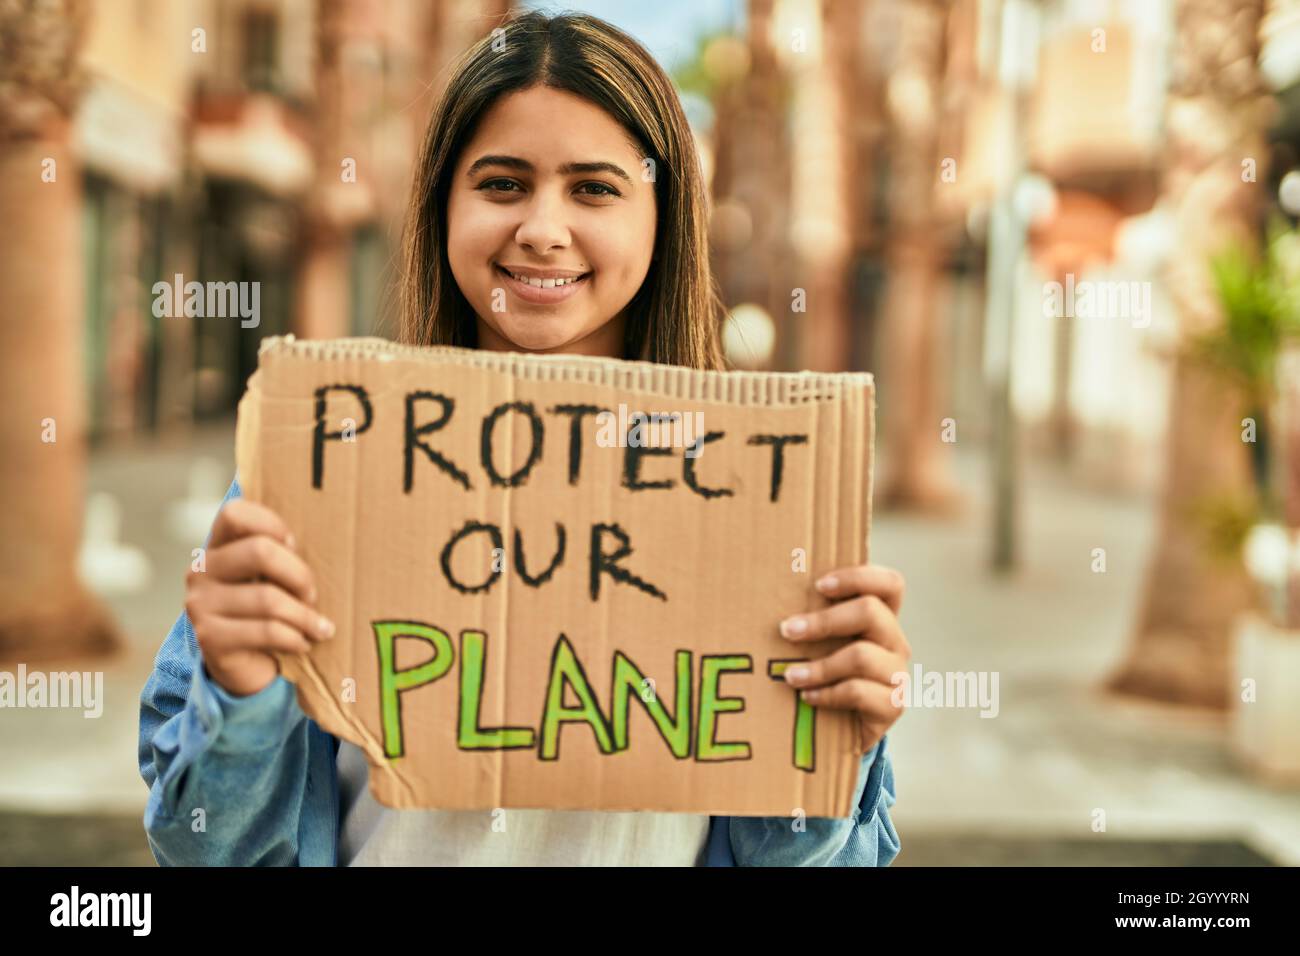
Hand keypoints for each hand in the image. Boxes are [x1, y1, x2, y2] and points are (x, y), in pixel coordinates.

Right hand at [185, 499, 332, 696]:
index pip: (235, 513)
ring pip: (268, 598)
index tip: (294, 546)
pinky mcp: (209, 637)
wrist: (244, 666)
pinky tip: (304, 643)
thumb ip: (280, 556)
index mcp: (216, 547)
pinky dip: (295, 638)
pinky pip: (266, 631)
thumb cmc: (267, 612)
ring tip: (320, 627)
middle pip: (259, 551)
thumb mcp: (270, 578)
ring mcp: (200, 605)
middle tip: (312, 595)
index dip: (271, 524)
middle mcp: (201, 571)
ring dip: (304, 616)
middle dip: (299, 574)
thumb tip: (329, 537)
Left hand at [777, 564, 910, 753]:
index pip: (889, 584)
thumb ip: (808, 618)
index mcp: (881, 618)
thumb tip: (763, 592)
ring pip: (861, 656)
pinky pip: (858, 692)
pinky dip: (827, 694)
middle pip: (871, 612)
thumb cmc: (820, 674)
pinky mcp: (892, 706)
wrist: (835, 732)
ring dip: (819, 666)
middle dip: (824, 620)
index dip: (858, 577)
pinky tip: (807, 697)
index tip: (818, 585)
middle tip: (787, 630)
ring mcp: (897, 674)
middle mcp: (894, 642)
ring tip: (789, 676)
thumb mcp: (817, 644)